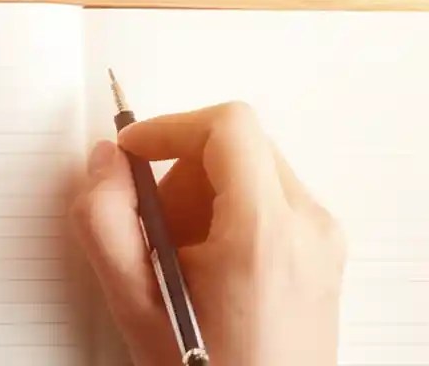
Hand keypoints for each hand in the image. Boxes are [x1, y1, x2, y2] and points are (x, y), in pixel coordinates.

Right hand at [72, 102, 345, 365]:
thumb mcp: (134, 302)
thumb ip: (104, 220)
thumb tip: (107, 163)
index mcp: (266, 233)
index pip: (227, 126)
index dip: (169, 127)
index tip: (134, 152)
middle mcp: (308, 227)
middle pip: (237, 146)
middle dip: (182, 172)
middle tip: (154, 228)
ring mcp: (323, 241)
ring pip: (251, 171)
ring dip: (202, 197)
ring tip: (182, 261)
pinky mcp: (323, 254)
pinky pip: (269, 202)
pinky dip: (228, 216)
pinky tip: (207, 270)